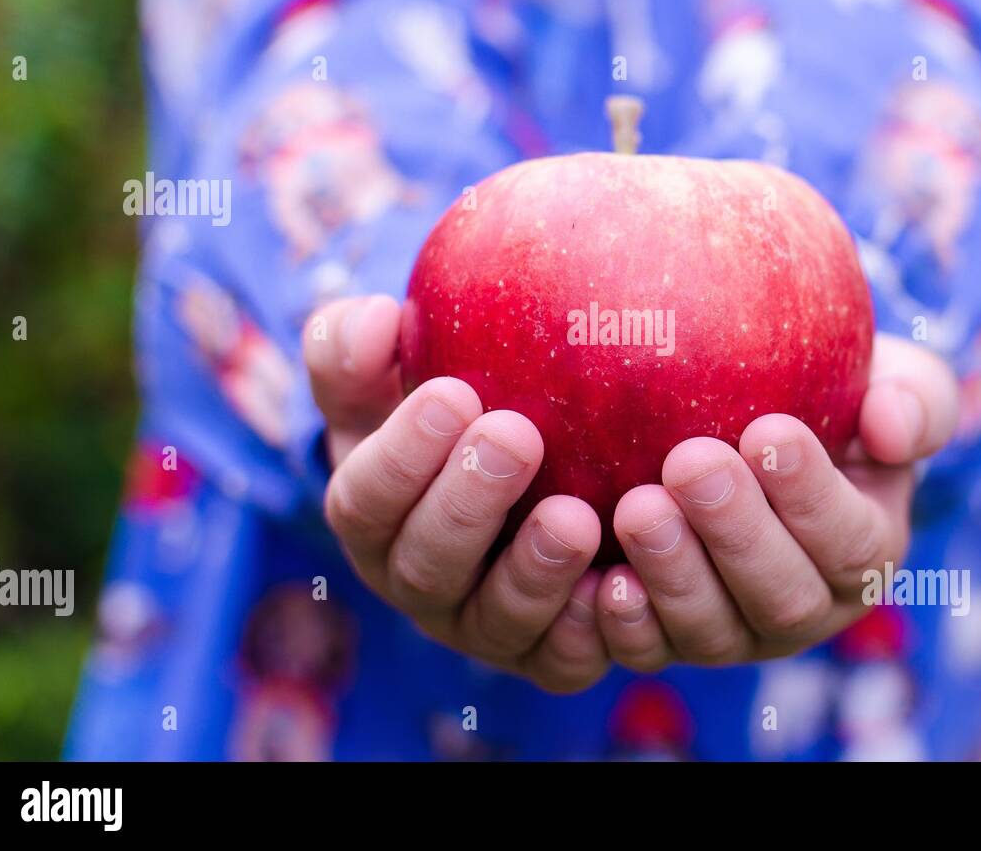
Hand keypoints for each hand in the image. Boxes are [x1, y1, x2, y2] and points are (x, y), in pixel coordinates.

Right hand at [302, 295, 609, 692]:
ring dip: (533, 572)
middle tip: (516, 436)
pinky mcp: (550, 655)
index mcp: (374, 518)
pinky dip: (588, 631)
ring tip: (574, 517)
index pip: (366, 499)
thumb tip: (376, 318)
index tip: (453, 394)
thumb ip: (360, 345)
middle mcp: (421, 584)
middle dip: (467, 505)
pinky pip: (564, 662)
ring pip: (498, 621)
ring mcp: (485, 627)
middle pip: (427, 566)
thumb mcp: (394, 372)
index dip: (402, 455)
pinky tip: (620, 582)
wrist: (535, 467)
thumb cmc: (458, 407)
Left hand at [594, 334, 959, 669]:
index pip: (851, 540)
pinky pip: (646, 650)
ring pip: (711, 630)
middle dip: (736, 533)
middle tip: (691, 462)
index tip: (770, 430)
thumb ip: (914, 399)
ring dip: (673, 574)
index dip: (812, 494)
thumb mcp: (887, 378)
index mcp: (866, 553)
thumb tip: (891, 424)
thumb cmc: (823, 394)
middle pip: (782, 597)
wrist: (740, 421)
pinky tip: (597, 578)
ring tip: (637, 506)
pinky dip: (622, 623)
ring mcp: (734, 633)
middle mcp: (805, 608)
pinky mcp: (666, 642)